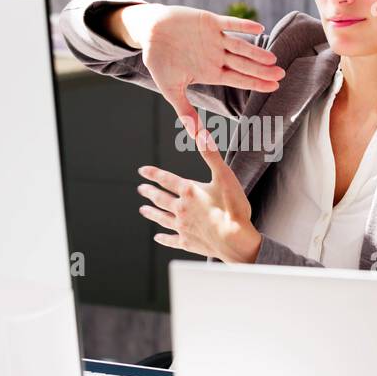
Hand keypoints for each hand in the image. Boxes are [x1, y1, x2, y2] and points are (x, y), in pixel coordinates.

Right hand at [118, 3, 284, 130]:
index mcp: (211, 72)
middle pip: (244, 64)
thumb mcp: (170, 89)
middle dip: (261, 70)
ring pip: (240, 46)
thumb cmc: (159, 61)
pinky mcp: (210, 21)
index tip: (274, 87)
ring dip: (255, 51)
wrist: (149, 31)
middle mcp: (217, 56)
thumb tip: (195, 139)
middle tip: (281, 75)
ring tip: (271, 58)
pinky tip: (258, 27)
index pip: (238, 79)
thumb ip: (185, 111)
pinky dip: (242, 25)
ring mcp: (215, 39)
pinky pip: (229, 23)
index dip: (256, 83)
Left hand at [136, 124, 261, 263]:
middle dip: (150, 193)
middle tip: (141, 190)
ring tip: (143, 210)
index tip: (142, 171)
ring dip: (152, 213)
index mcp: (189, 191)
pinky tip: (157, 237)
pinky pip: (170, 239)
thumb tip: (202, 133)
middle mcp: (181, 208)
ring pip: (162, 218)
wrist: (236, 241)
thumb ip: (211, 155)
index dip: (154, 173)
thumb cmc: (233, 208)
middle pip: (161, 199)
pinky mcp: (187, 242)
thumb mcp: (224, 176)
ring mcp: (182, 227)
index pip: (166, 179)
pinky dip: (163, 238)